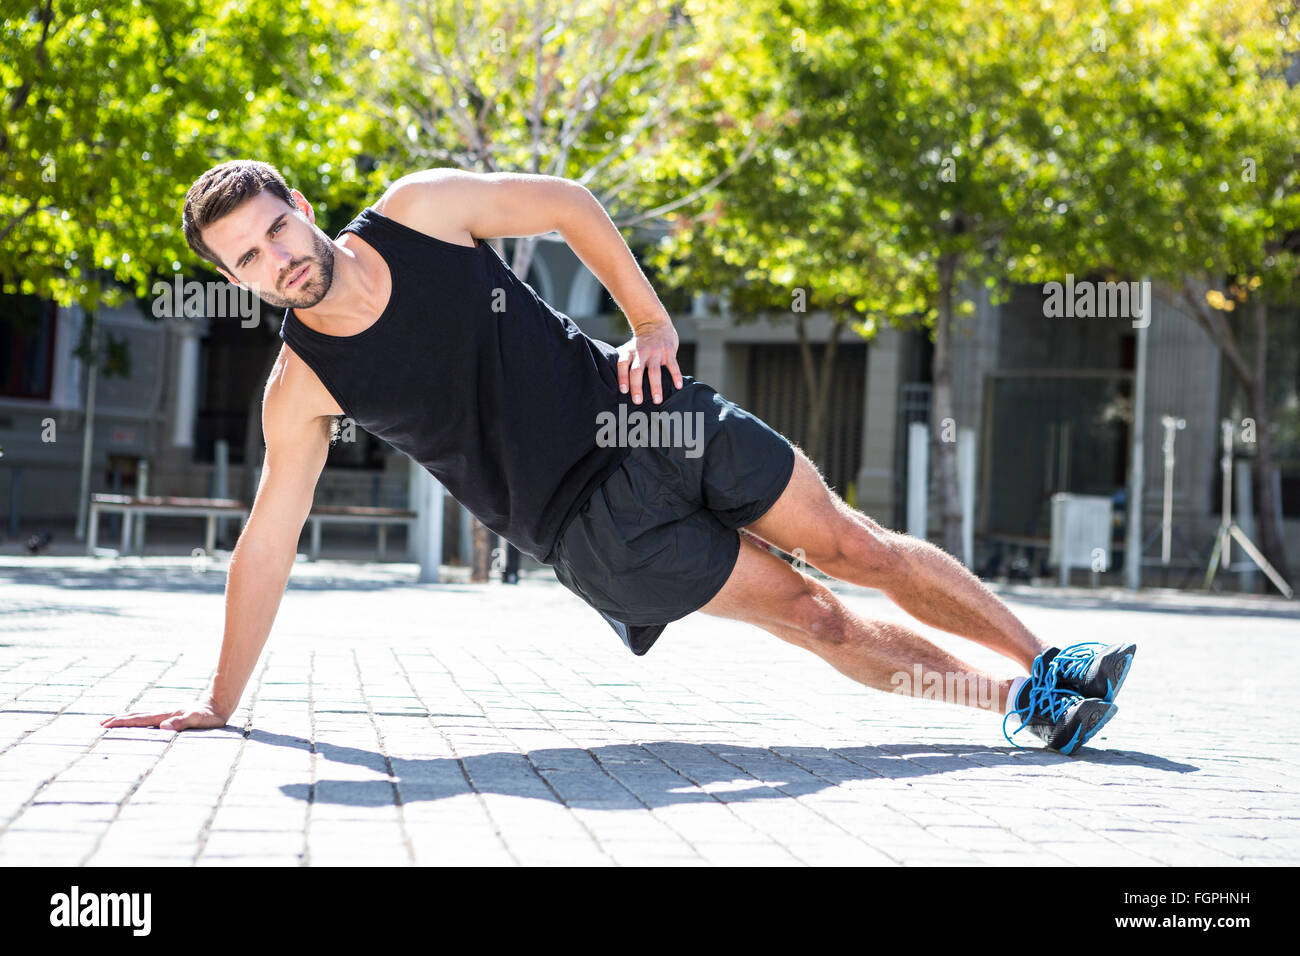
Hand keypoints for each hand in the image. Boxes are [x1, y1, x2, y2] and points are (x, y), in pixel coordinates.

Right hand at [100, 699, 228, 731]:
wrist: (219, 704)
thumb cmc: (210, 716)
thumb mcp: (197, 720)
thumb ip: (181, 722)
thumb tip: (162, 727)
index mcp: (165, 715)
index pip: (139, 720)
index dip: (122, 723)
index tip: (106, 726)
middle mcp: (164, 713)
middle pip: (137, 716)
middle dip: (119, 720)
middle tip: (101, 724)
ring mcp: (167, 713)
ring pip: (142, 716)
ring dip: (127, 718)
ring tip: (113, 721)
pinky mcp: (172, 715)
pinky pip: (150, 718)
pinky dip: (138, 719)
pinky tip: (138, 722)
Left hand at [617, 319, 682, 404]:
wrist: (654, 324)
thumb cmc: (639, 344)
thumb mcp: (627, 349)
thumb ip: (622, 364)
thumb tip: (612, 383)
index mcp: (629, 353)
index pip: (622, 365)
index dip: (622, 378)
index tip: (624, 391)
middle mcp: (641, 353)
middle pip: (637, 370)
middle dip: (637, 386)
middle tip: (638, 401)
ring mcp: (656, 352)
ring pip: (654, 371)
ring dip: (656, 387)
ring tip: (657, 400)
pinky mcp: (669, 352)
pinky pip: (673, 366)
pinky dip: (676, 376)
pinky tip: (678, 386)